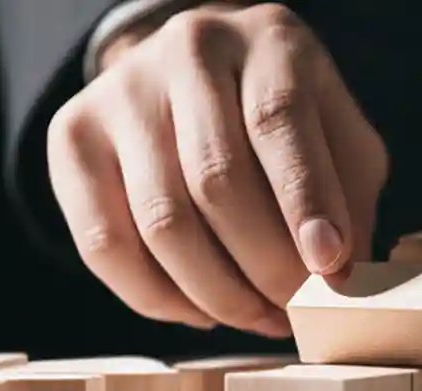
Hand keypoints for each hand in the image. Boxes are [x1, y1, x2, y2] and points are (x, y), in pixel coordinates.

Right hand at [47, 2, 387, 335]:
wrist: (197, 73)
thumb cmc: (283, 117)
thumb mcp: (339, 136)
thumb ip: (348, 197)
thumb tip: (338, 278)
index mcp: (265, 42)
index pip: (277, 120)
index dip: (304, 201)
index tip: (328, 266)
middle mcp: (186, 53)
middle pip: (216, 179)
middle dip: (263, 266)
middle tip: (293, 312)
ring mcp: (120, 93)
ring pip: (162, 222)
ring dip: (216, 293)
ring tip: (256, 318)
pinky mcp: (73, 138)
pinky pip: (105, 244)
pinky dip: (158, 298)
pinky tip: (199, 310)